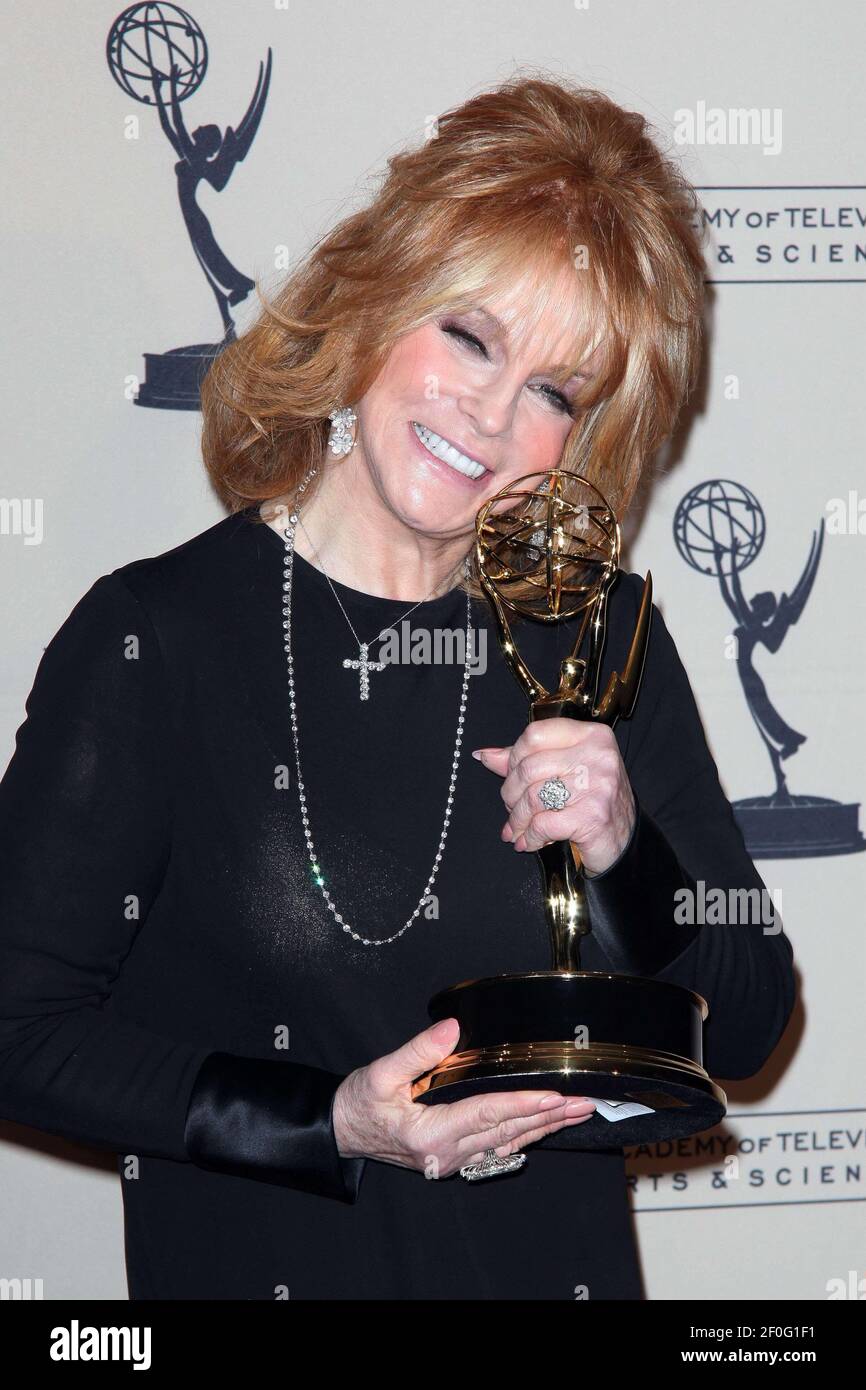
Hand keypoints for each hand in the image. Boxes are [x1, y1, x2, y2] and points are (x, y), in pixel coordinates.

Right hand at [332, 1018, 594, 1176]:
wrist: (341, 1132)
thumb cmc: (359, 1103)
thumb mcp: (380, 1073)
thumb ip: (417, 1052)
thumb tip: (452, 1029)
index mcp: (431, 1134)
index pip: (487, 1114)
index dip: (523, 1104)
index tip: (554, 1095)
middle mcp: (448, 1153)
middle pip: (508, 1131)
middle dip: (549, 1116)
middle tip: (585, 1103)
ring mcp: (453, 1160)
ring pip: (508, 1142)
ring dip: (544, 1127)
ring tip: (576, 1113)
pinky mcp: (454, 1159)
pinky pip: (497, 1148)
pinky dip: (524, 1136)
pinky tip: (544, 1128)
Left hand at [473, 718, 635, 874]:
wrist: (625, 841)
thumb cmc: (594, 802)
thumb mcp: (566, 771)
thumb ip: (528, 759)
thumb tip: (486, 755)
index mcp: (591, 735)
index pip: (535, 734)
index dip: (514, 757)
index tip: (511, 776)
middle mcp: (598, 755)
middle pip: (529, 767)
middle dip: (510, 793)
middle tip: (511, 808)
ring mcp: (598, 785)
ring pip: (533, 797)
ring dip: (517, 819)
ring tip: (516, 829)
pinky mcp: (593, 817)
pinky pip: (543, 824)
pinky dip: (529, 837)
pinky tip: (527, 842)